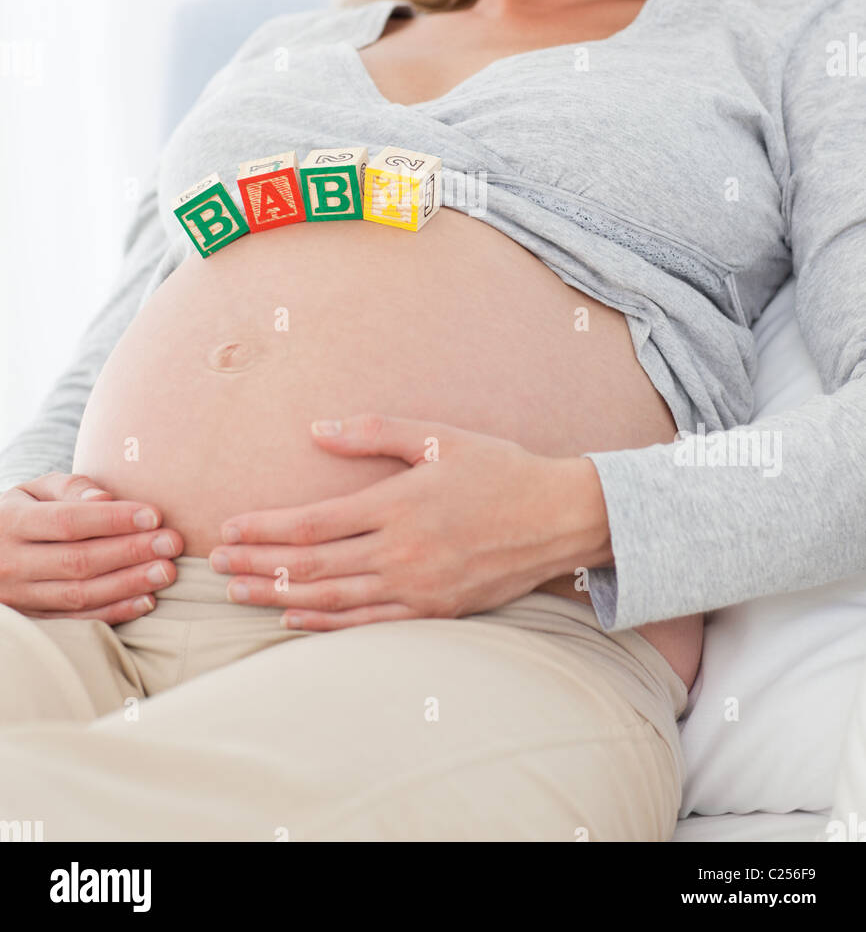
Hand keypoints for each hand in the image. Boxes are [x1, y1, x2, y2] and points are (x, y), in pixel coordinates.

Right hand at [0, 472, 184, 621]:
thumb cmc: (24, 511)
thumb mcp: (35, 490)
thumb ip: (70, 488)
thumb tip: (104, 499)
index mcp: (12, 523)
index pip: (67, 522)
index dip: (112, 520)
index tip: (153, 516)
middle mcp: (12, 563)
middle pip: (77, 561)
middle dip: (130, 552)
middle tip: (172, 543)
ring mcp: (20, 596)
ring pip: (79, 595)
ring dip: (128, 584)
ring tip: (167, 571)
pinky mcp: (34, 620)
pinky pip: (77, 621)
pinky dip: (114, 612)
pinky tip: (147, 600)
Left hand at [209, 414, 603, 629]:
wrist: (558, 517)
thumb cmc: (498, 469)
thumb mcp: (438, 438)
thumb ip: (375, 431)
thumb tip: (318, 429)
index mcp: (397, 505)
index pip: (313, 524)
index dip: (264, 529)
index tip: (229, 529)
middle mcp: (401, 551)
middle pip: (311, 566)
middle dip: (257, 565)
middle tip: (214, 567)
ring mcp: (417, 587)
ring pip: (332, 599)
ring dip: (278, 597)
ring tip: (238, 594)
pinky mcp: (435, 611)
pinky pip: (369, 623)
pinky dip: (325, 624)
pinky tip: (294, 619)